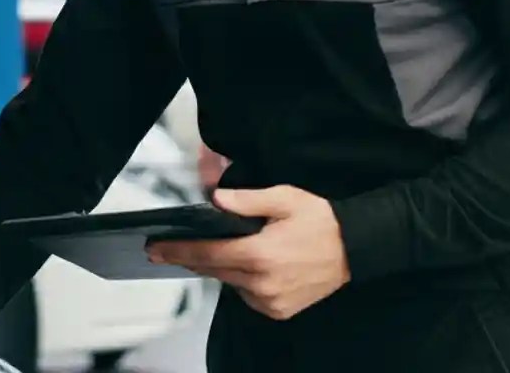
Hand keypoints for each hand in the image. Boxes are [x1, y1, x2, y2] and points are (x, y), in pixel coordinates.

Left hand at [146, 185, 350, 320]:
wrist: (354, 248)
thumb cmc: (319, 220)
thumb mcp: (283, 198)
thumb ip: (246, 200)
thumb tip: (214, 199)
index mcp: (259, 253)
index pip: (207, 253)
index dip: (178, 250)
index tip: (155, 247)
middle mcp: (261, 282)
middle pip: (213, 270)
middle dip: (190, 258)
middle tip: (165, 249)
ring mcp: (270, 301)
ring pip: (230, 283)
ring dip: (222, 268)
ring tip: (223, 249)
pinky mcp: (278, 310)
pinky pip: (248, 295)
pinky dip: (243, 281)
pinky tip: (253, 266)